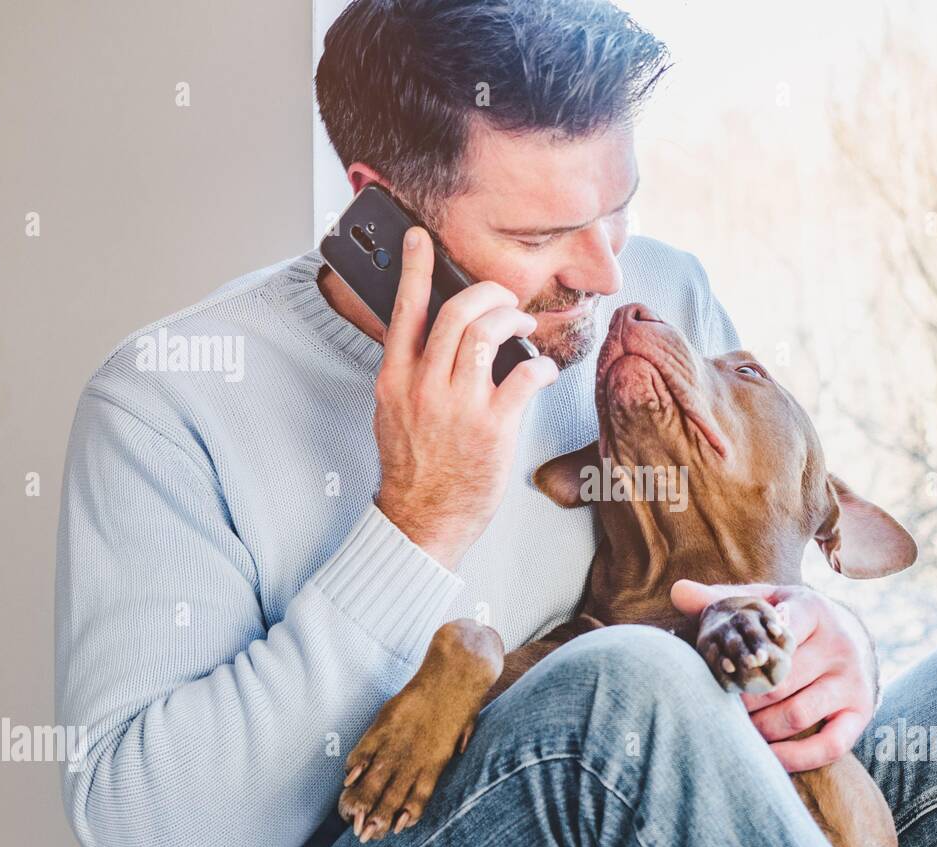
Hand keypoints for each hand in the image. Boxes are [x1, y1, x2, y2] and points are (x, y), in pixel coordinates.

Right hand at [373, 226, 558, 568]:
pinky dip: (540, 366)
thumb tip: (435, 335)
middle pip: (457, 312)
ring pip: (488, 333)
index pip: (403, 310)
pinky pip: (524, 376)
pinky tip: (542, 371)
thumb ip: (409, 371)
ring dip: (514, 320)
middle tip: (503, 297)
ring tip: (523, 327)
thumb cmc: (414, 467)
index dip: (414, 268)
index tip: (419, 238)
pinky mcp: (493, 428)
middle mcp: (424, 386)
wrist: (421, 519)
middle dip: (488, 292)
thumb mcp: (393, 411)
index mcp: (395, 378)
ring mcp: (458, 406)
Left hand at [671, 579, 877, 772]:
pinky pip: (827, 746)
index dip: (742, 657)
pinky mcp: (860, 714)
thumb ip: (725, 598)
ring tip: (731, 729)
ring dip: (758, 729)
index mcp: (814, 611)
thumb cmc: (795, 620)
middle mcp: (840, 646)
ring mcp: (854, 683)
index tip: (720, 670)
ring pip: (796, 716)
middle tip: (712, 707)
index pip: (776, 635)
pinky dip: (793, 758)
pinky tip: (764, 757)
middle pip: (779, 682)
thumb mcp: (767, 600)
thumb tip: (678, 591)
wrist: (855, 636)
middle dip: (741, 698)